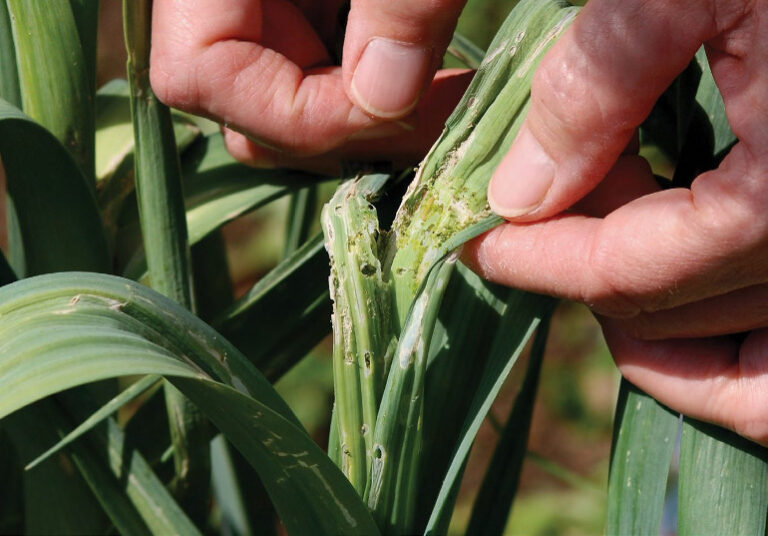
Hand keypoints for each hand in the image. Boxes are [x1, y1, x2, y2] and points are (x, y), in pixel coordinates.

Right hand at [150, 0, 471, 171]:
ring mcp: (255, 8)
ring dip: (364, 118)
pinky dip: (372, 89)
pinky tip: (427, 79)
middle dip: (340, 130)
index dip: (297, 114)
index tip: (396, 108)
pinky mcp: (300, 11)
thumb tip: (387, 101)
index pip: (201, 75)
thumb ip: (398, 3)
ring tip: (446, 102)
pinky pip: (314, 70)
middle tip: (435, 124)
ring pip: (282, 98)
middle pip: (241, 104)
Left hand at [464, 0, 767, 442]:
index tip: (473, 241)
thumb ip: (598, 84)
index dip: (533, 258)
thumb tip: (515, 191)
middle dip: (577, 262)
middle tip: (536, 200)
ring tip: (601, 223)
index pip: (625, 271)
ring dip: (643, 300)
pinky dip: (719, 357)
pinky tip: (669, 282)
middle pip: (665, 306)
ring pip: (725, 349)